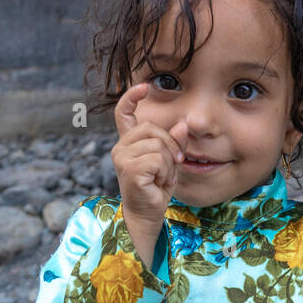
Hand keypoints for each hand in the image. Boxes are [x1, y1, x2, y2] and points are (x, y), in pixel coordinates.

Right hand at [112, 83, 188, 227]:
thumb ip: (175, 143)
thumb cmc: (156, 190)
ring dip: (169, 163)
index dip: (132, 97)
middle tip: (173, 166)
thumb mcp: (169, 162)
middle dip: (170, 145)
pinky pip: (158, 159)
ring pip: (158, 144)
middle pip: (152, 127)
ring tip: (162, 178)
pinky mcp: (129, 169)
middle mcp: (120, 147)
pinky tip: (158, 183)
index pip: (124, 113)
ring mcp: (122, 157)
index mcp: (128, 143)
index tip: (144, 86)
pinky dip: (165, 171)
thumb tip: (182, 125)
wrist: (148, 215)